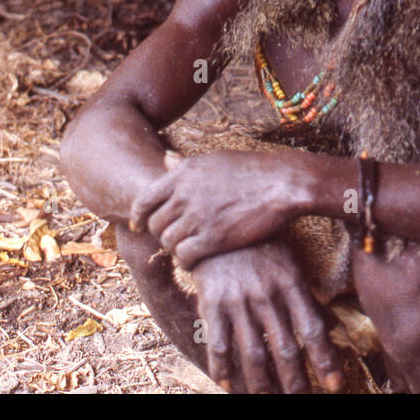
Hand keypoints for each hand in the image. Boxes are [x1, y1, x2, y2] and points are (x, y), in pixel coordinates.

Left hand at [130, 149, 307, 268]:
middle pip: (155, 224)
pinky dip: (187, 262)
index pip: (144, 200)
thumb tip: (165, 157)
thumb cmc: (251, 170)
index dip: (137, 217)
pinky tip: (196, 260)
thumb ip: (185, 165)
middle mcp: (184, 194)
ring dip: (176, 249)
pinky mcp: (213, 238)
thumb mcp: (213, 159)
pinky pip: (185, 256)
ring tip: (189, 249)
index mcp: (182, 173)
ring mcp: (198, 217)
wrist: (282, 183)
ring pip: (168, 242)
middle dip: (162, 234)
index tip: (138, 226)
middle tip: (175, 239)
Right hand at [192, 241, 343, 393]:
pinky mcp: (212, 303)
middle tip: (302, 398)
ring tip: (268, 398)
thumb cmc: (261, 245)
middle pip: (284, 349)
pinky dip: (223, 368)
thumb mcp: (290, 263)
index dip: (325, 360)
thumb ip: (306, 297)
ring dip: (262, 383)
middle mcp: (267, 295)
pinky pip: (218, 343)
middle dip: (295, 381)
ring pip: (253, 353)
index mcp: (291, 283)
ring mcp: (238, 300)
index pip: (312, 329)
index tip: (334, 385)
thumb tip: (331, 326)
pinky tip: (228, 386)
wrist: (218, 222)